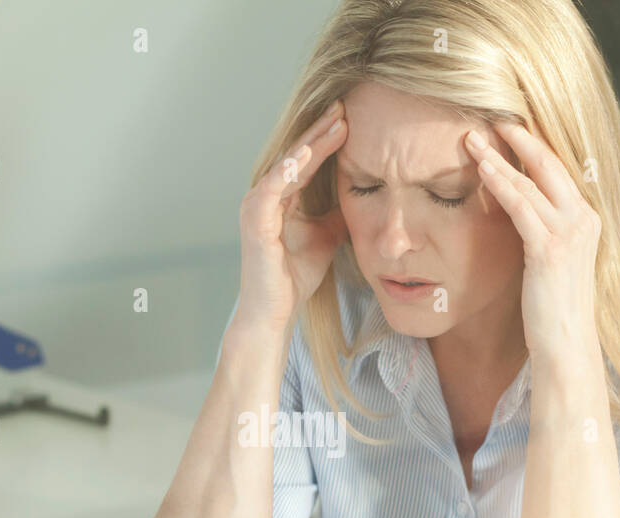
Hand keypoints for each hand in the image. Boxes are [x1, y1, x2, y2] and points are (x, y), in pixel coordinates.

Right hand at [236, 101, 349, 332]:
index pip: (306, 159)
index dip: (327, 138)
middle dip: (320, 130)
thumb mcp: (327, 235)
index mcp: (282, 196)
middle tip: (344, 106)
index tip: (351, 117)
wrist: (276, 310)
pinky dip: (286, 171)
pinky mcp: (255, 221)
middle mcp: (266, 195)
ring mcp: (257, 206)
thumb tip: (365, 195)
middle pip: (296, 154)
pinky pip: (271, 189)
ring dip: (308, 143)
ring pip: (285, 165)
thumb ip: (338, 213)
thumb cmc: (295, 275)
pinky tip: (304, 155)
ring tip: (333, 123)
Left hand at [463, 122, 601, 366]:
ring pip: (531, 181)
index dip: (532, 148)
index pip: (557, 172)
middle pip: (549, 164)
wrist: (566, 345)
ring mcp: (570, 232)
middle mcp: (583, 219)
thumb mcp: (550, 262)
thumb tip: (516, 214)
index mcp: (586, 219)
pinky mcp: (550, 249)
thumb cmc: (553, 309)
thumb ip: (540, 234)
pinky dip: (501, 184)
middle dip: (519, 137)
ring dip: (499, 157)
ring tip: (473, 138)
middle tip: (490, 117)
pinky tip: (483, 169)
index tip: (507, 129)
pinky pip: (521, 206)